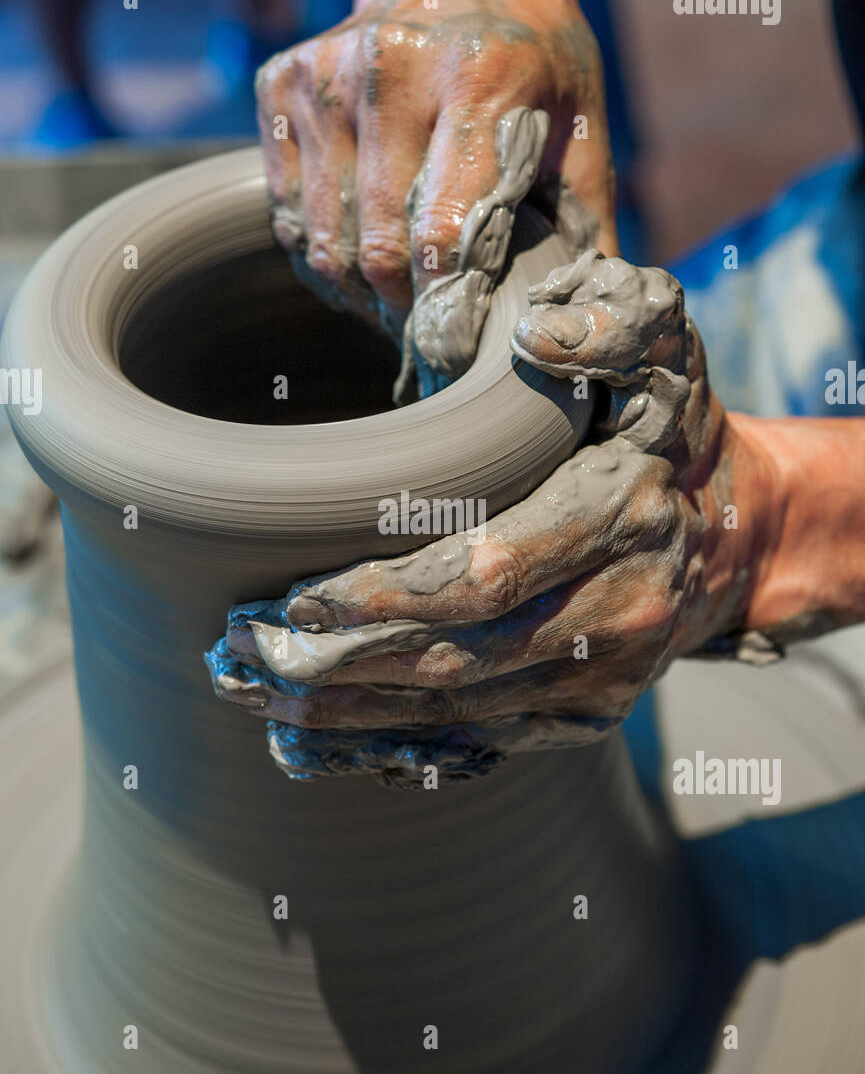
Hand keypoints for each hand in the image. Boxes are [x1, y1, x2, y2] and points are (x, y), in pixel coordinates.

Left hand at [208, 251, 783, 782]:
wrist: (736, 533)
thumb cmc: (670, 429)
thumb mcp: (668, 348)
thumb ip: (617, 324)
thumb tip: (542, 335)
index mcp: (624, 518)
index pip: (484, 573)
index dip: (384, 596)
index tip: (293, 599)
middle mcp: (618, 614)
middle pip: (455, 659)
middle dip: (338, 665)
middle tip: (237, 653)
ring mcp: (604, 681)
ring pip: (455, 712)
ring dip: (343, 713)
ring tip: (247, 691)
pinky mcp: (584, 719)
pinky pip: (477, 745)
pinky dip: (388, 749)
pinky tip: (309, 742)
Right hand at [255, 0, 615, 395]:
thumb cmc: (533, 61)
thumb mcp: (583, 125)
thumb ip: (585, 222)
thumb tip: (588, 319)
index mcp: (479, 76)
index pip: (441, 230)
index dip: (445, 308)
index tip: (456, 354)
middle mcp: (389, 68)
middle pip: (378, 248)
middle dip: (405, 309)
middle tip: (433, 327)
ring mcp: (326, 75)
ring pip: (324, 241)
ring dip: (360, 291)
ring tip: (398, 298)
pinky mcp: (282, 86)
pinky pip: (288, 215)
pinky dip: (322, 254)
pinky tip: (362, 255)